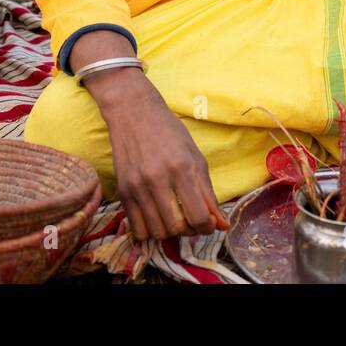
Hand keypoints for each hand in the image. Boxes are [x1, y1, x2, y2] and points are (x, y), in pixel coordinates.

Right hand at [71, 31, 227, 240]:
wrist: (133, 113)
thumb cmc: (169, 132)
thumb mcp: (195, 157)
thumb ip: (208, 193)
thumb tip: (222, 224)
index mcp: (182, 168)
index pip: (199, 217)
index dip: (208, 227)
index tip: (208, 223)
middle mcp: (158, 179)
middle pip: (177, 228)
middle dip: (189, 230)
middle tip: (191, 219)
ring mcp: (137, 186)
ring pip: (157, 232)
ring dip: (170, 232)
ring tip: (174, 217)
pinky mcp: (123, 191)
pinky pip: (138, 228)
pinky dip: (151, 230)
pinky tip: (157, 217)